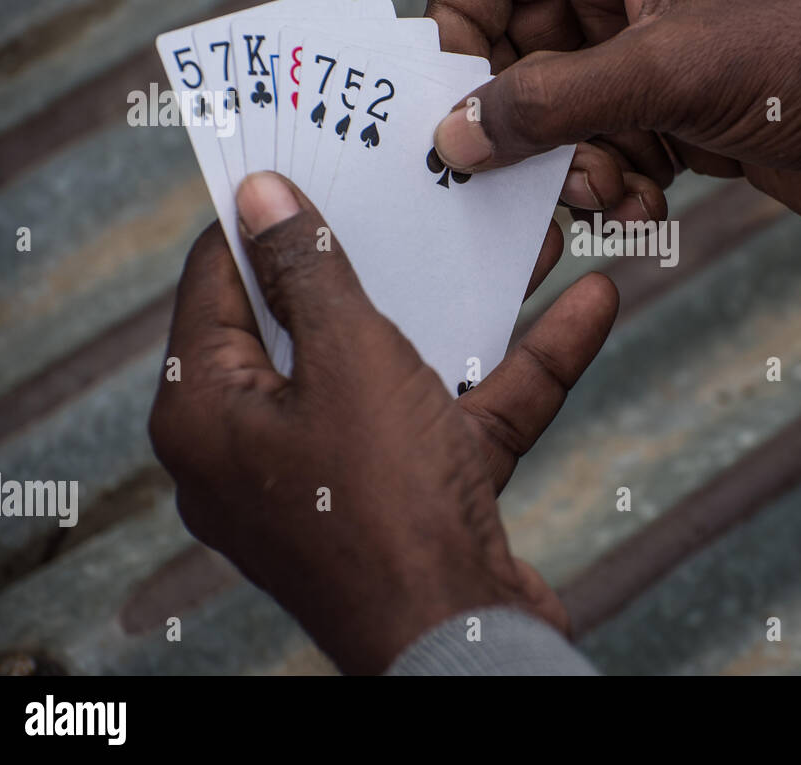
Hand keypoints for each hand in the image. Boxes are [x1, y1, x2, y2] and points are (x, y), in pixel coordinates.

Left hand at [148, 172, 617, 673]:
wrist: (467, 643)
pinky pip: (462, 412)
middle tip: (416, 182)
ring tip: (529, 233)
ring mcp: (347, 472)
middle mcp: (268, 445)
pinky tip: (590, 304)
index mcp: (211, 415)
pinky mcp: (418, 493)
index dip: (264, 216)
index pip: (218, 284)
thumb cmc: (385, 508)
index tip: (309, 156)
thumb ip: (308, 271)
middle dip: (391, 251)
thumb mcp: (349, 360)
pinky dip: (521, 365)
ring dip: (477, 302)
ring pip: (409, 362)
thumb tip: (262, 195)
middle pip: (321, 321)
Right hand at [425, 0, 800, 235]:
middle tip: (516, 170)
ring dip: (568, 165)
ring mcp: (650, 54)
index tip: (450, 95)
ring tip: (609, 191)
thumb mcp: (668, 71)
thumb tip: (456, 134)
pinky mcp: (674, 117)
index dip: (458, 20)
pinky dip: (609, 189)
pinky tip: (643, 210)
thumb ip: (550, 101)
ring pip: (554, 113)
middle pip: (515, 45)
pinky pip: (600, 154)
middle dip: (519, 116)